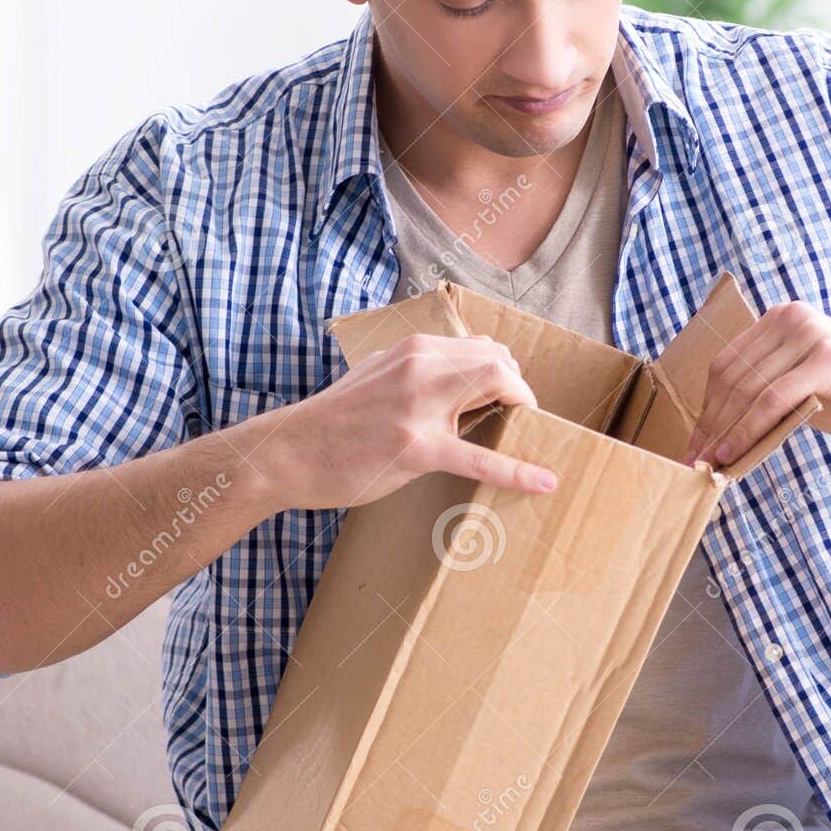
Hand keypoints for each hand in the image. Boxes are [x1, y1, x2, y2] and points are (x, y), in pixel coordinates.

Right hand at [235, 333, 557, 510]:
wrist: (287, 452)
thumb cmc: (335, 421)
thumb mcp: (379, 376)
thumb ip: (418, 371)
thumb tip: (459, 374)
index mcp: (414, 350)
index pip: (484, 348)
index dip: (507, 374)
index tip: (509, 400)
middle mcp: (419, 366)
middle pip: (499, 358)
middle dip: (521, 388)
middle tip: (522, 420)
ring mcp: (417, 405)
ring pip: (496, 385)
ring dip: (523, 409)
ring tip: (529, 436)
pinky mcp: (415, 448)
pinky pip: (479, 457)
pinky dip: (518, 470)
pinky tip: (543, 482)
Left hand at [684, 303, 830, 467]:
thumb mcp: (805, 390)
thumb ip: (767, 396)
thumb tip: (719, 432)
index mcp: (782, 319)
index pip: (728, 364)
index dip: (707, 406)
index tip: (695, 442)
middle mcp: (792, 318)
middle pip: (732, 376)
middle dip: (710, 423)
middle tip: (695, 460)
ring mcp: (810, 334)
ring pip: (748, 389)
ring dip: (724, 431)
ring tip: (709, 463)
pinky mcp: (826, 359)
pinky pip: (773, 399)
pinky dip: (748, 429)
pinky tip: (734, 453)